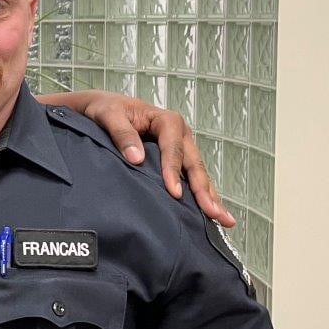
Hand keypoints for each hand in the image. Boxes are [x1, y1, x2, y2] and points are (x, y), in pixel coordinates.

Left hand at [78, 92, 233, 226]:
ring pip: (198, 174)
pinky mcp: (177, 160)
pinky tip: (211, 214)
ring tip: (224, 219)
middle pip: (193, 163)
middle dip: (204, 189)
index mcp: (166, 120)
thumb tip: (136, 158)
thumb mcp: (108, 115)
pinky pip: (191, 178)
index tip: (174, 193)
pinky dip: (202, 195)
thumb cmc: (107, 109)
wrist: (104, 108)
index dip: (174, 170)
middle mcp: (179, 134)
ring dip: (210, 196)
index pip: (173, 148)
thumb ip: (122, 134)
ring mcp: (181, 148)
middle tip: (213, 212)